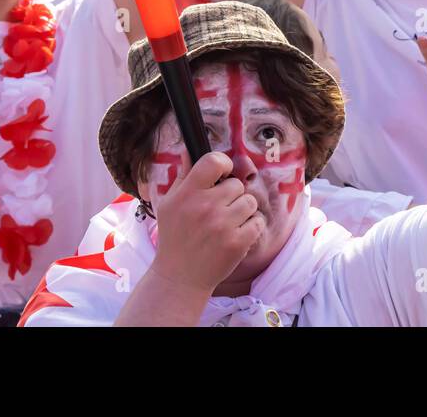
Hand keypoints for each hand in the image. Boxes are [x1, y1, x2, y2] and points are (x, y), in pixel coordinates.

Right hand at [150, 152, 262, 294]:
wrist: (180, 276)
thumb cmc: (174, 237)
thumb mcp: (169, 203)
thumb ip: (183, 176)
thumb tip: (190, 150)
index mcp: (187, 193)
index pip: (214, 162)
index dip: (223, 164)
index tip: (222, 173)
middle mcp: (206, 206)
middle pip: (237, 185)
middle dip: (232, 195)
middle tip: (220, 209)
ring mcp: (223, 225)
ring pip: (249, 202)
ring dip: (243, 211)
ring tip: (228, 223)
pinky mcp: (237, 243)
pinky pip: (257, 222)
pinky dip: (251, 228)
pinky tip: (237, 234)